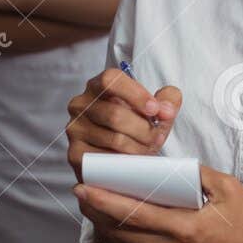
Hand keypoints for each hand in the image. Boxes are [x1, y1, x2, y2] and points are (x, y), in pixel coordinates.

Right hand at [66, 66, 179, 180]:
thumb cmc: (136, 127)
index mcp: (97, 86)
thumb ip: (167, 101)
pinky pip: (105, 159)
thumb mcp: (154, 111)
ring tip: (150, 149)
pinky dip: (125, 162)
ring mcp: (75, 129)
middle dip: (144, 128)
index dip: (135, 94)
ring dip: (139, 147)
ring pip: (114, 139)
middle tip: (159, 136)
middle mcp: (80, 104)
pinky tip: (134, 161)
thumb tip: (167, 108)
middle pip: (115, 114)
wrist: (118, 156)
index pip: (110, 80)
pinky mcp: (75, 153)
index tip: (156, 110)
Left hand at [73, 164, 242, 242]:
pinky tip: (120, 225)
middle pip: (123, 233)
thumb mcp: (228, 189)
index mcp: (186, 229)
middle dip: (98, 213)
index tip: (85, 188)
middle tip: (81, 194)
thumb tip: (170, 167)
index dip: (105, 202)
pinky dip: (127, 238)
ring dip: (108, 227)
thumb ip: (196, 175)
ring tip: (93, 208)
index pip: (134, 214)